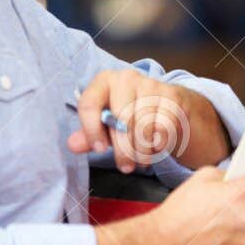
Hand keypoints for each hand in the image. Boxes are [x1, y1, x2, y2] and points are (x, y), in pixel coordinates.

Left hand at [66, 69, 230, 172]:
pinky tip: (156, 148)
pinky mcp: (172, 95)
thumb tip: (73, 144)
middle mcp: (126, 77)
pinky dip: (159, 144)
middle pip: (120, 118)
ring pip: (143, 126)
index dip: (92, 130)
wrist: (171, 107)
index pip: (89, 104)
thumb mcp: (108, 126)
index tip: (99, 149)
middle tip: (125, 167)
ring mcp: (151, 84)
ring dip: (142, 151)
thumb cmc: (133, 116)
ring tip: (141, 161)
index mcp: (104, 81)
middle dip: (123, 149)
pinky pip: (163, 127)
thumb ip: (90, 135)